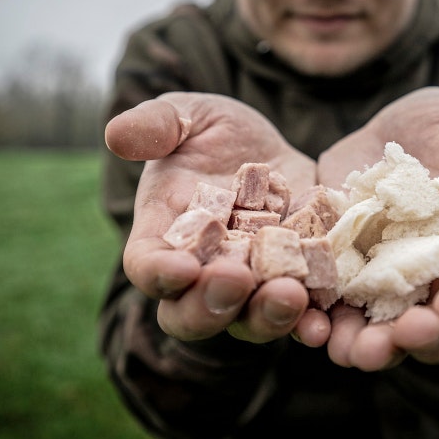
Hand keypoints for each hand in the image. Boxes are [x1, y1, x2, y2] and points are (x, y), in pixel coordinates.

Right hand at [105, 93, 330, 346]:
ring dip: (266, 317)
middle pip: (191, 313)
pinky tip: (322, 323)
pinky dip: (309, 324)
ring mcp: (250, 286)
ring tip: (291, 296)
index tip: (182, 267)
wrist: (272, 150)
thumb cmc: (214, 131)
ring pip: (248, 321)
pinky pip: (299, 316)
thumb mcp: (188, 114)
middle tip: (237, 281)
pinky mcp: (294, 285)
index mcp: (163, 235)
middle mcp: (201, 272)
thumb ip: (155, 124)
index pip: (146, 265)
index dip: (159, 272)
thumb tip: (116, 134)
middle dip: (210, 305)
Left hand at [317, 87, 438, 370]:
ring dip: (365, 345)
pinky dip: (320, 318)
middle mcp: (433, 271)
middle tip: (395, 342)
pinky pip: (332, 303)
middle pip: (435, 322)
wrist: (388, 127)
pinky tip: (307, 323)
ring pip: (380, 326)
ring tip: (348, 351)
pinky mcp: (343, 267)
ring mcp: (386, 275)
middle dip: (418, 339)